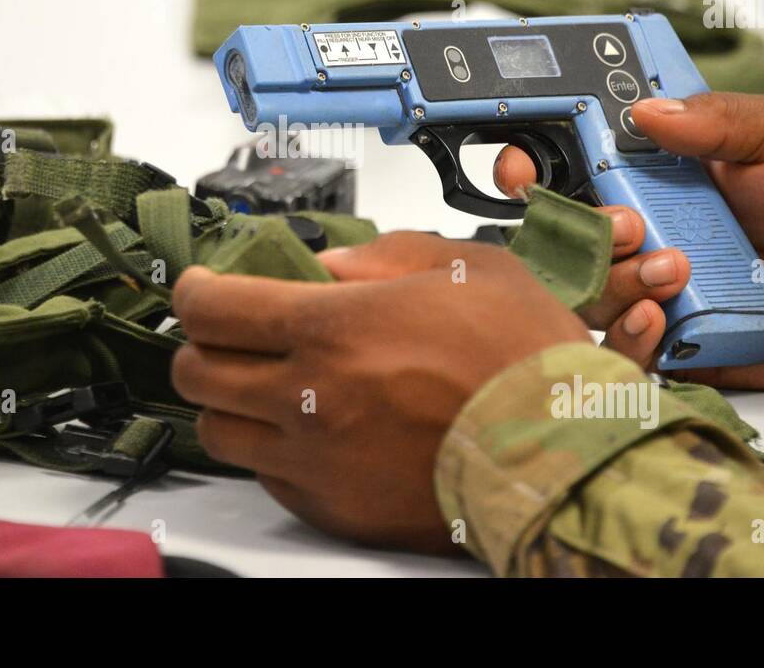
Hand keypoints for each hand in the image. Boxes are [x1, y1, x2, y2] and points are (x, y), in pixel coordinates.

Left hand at [172, 233, 611, 550]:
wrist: (568, 457)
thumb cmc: (527, 362)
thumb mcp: (468, 268)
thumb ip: (384, 255)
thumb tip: (327, 263)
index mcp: (334, 330)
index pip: (214, 308)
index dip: (194, 290)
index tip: (203, 285)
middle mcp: (310, 400)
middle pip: (197, 373)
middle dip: (201, 344)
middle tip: (229, 331)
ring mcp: (318, 462)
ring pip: (220, 432)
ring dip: (228, 400)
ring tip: (265, 383)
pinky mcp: (336, 509)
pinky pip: (269, 477)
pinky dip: (273, 449)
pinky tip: (310, 428)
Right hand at [495, 93, 763, 387]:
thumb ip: (716, 117)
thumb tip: (647, 110)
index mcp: (642, 178)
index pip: (560, 173)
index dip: (528, 171)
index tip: (524, 168)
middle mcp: (633, 236)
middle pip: (558, 242)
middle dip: (576, 233)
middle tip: (627, 222)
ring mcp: (647, 291)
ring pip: (584, 298)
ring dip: (614, 282)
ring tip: (673, 267)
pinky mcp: (674, 344)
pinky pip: (625, 355)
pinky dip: (632, 339)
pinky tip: (660, 317)